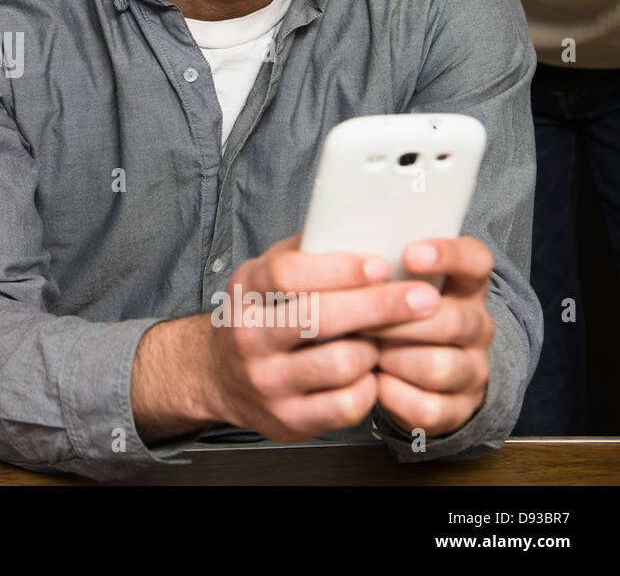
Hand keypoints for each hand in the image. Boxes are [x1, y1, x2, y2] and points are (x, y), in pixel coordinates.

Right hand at [196, 233, 446, 442]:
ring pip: (341, 363)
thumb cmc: (259, 315)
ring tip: (381, 338)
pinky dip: (369, 386)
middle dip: (380, 306)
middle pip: (319, 318)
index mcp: (245, 292)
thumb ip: (304, 251)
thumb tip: (362, 224)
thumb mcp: (265, 275)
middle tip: (424, 298)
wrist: (218, 375)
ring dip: (374, 348)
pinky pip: (347, 405)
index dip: (339, 269)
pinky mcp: (287, 420)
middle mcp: (248, 337)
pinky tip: (369, 372)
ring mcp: (267, 382)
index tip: (380, 264)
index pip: (287, 275)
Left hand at [358, 236, 494, 437]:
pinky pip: (428, 407)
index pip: (474, 259)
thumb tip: (323, 245)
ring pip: (438, 366)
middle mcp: (475, 323)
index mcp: (462, 282)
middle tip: (356, 320)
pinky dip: (393, 395)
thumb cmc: (382, 311)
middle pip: (451, 320)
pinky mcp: (458, 407)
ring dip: (392, 359)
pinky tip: (374, 381)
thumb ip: (366, 263)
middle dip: (395, 320)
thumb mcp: (380, 280)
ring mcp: (472, 367)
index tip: (409, 254)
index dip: (447, 255)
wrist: (400, 371)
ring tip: (363, 350)